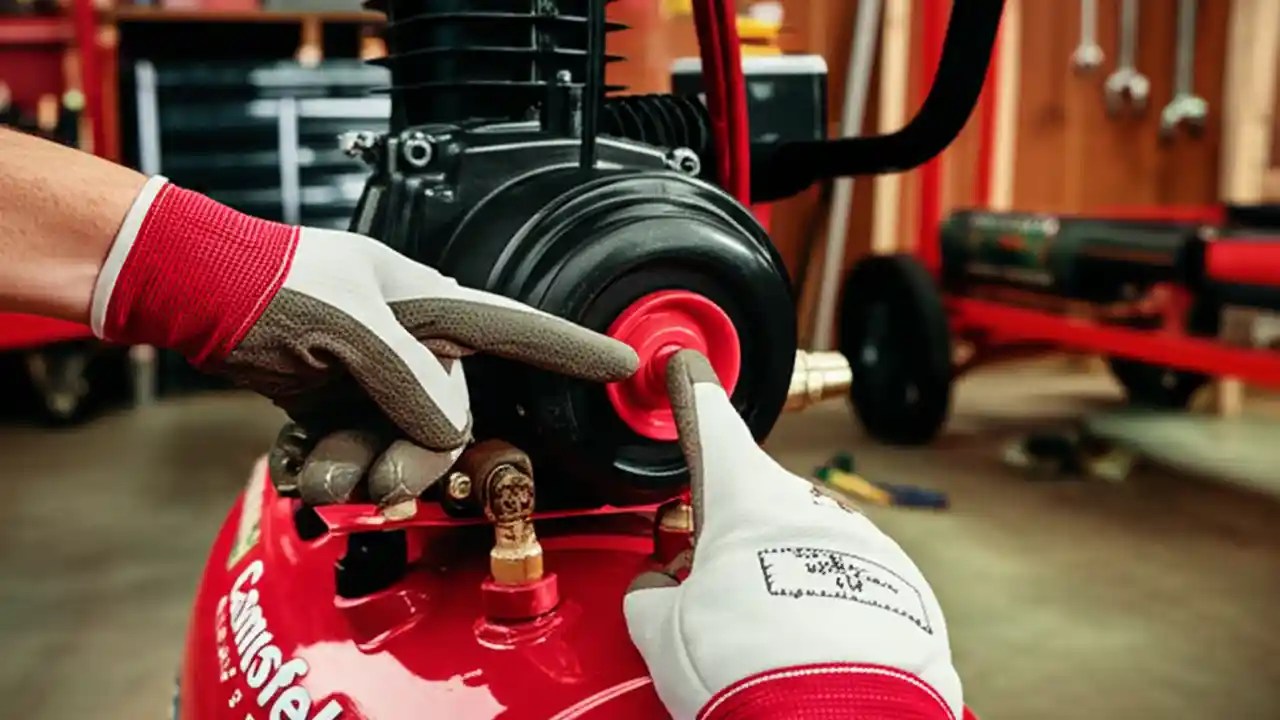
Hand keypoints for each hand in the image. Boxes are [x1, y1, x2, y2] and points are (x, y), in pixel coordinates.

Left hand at [92, 178, 636, 505]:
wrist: (194, 291)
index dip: (571, 350)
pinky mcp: (335, 405)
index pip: (516, 329)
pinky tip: (295, 458)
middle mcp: (411, 346)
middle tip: (373, 481)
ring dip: (354, 472)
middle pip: (445, 424)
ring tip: (312, 466)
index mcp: (430, 307)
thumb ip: (408, 380)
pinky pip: (353, 454)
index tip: (623, 363)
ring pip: (394, 450)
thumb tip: (445, 429)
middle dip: (409, 462)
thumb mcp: (350, 326)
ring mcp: (372, 378)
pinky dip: (324, 469)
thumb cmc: (273, 285)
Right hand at [624, 350, 962, 719]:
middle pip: (756, 503)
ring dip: (782, 577)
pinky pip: (849, 581)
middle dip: (732, 539)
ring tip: (765, 641)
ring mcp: (859, 540)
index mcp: (744, 496)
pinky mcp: (899, 584)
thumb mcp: (663, 632)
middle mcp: (808, 505)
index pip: (710, 423)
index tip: (688, 370)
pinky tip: (810, 649)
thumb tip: (655, 592)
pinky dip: (829, 605)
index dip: (692, 394)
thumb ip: (650, 596)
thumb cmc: (748, 667)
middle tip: (710, 597)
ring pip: (804, 546)